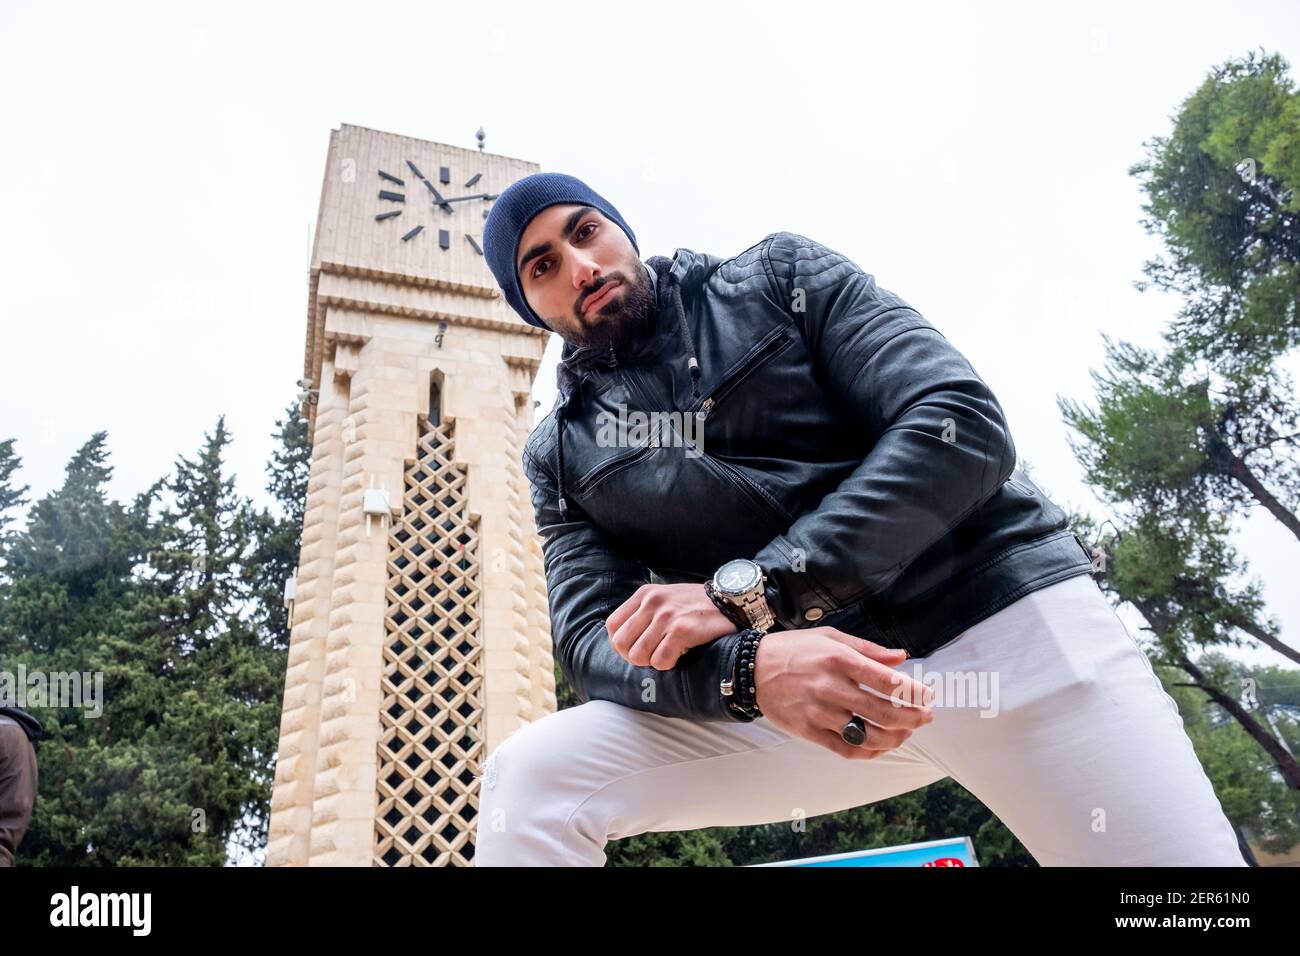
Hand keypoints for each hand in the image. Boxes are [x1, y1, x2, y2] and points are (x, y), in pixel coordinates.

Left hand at [606, 583, 737, 670]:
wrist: (730, 601)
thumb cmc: (695, 605)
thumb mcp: (664, 598)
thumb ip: (643, 613)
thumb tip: (623, 640)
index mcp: (644, 594)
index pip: (612, 626)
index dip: (621, 644)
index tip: (636, 649)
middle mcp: (652, 603)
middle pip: (621, 644)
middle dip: (634, 657)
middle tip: (651, 657)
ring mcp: (667, 616)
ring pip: (638, 656)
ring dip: (651, 662)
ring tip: (667, 654)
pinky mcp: (682, 630)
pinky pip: (659, 661)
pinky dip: (667, 664)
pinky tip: (679, 655)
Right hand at [753, 627, 934, 759]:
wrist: (752, 669)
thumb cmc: (794, 650)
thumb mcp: (831, 637)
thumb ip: (868, 649)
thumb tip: (901, 657)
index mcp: (838, 660)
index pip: (886, 680)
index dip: (912, 692)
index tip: (927, 695)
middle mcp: (830, 687)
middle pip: (882, 711)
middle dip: (912, 717)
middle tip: (926, 717)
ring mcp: (819, 712)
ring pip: (867, 735)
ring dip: (895, 738)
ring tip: (906, 732)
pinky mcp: (808, 731)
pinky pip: (846, 749)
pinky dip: (869, 752)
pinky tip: (881, 746)